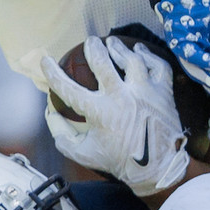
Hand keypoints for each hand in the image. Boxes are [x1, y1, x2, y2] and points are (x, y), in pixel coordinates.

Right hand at [41, 37, 191, 195]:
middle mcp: (122, 97)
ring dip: (120, 48)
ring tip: (113, 42)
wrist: (158, 168)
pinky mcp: (163, 93)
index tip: (46, 60)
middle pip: (103, 63)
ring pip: (132, 60)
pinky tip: (141, 52)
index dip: (53, 73)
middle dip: (94, 48)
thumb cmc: (120, 161)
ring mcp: (145, 93)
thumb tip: (51, 116)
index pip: (68, 88)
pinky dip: (150, 56)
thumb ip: (63, 136)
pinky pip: (158, 67)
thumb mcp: (84, 154)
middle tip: (91, 41)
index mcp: (100, 112)